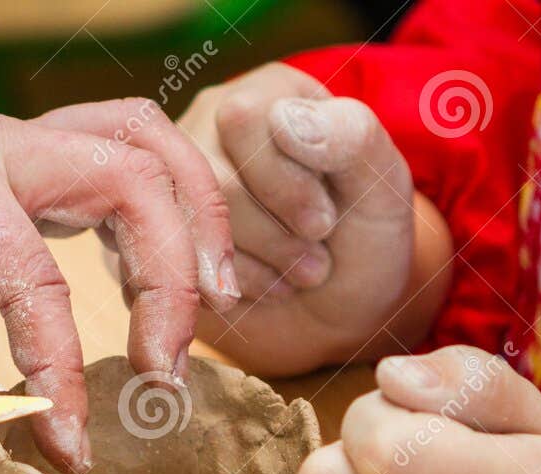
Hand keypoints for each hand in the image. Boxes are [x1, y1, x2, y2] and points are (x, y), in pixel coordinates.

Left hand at [0, 104, 237, 473]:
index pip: (36, 280)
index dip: (63, 374)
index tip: (68, 448)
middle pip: (130, 180)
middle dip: (167, 281)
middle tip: (163, 375)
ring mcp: (8, 137)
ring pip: (144, 144)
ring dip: (194, 221)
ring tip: (215, 307)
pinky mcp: (20, 156)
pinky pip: (125, 151)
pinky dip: (171, 201)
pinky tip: (181, 271)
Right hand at [175, 63, 448, 376]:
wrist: (336, 311)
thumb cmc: (363, 240)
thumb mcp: (381, 185)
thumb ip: (350, 137)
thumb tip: (284, 116)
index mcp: (266, 95)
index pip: (243, 120)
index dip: (285, 183)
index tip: (327, 222)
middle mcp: (207, 128)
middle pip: (212, 182)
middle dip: (274, 236)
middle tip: (316, 263)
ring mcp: (172, 185)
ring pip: (187, 228)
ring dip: (253, 269)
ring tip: (295, 277)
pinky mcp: (158, 239)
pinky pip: (170, 268)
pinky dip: (223, 292)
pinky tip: (258, 290)